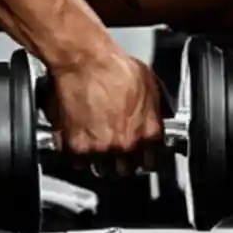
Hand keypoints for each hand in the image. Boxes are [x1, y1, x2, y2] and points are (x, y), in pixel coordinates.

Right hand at [43, 47, 164, 177]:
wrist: (85, 61)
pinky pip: (78, 163)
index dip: (144, 159)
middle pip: (126, 170)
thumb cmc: (114, 67)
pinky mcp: (76, 147)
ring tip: (96, 148)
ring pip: (101, 170)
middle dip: (121, 162)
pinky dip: (77, 155)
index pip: (152, 162)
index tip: (140, 157)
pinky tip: (80, 144)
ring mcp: (100, 149)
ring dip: (99, 161)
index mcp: (147, 132)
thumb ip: (153, 112)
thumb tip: (155, 118)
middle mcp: (125, 145)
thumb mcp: (150, 86)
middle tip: (115, 150)